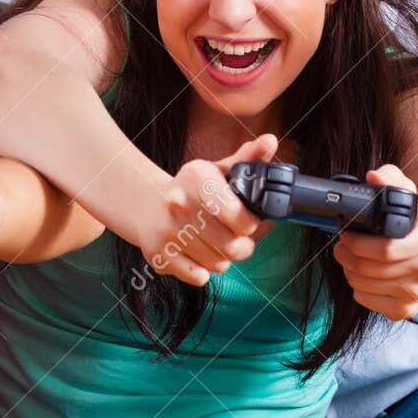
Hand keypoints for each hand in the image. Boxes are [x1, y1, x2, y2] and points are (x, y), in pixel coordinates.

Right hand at [134, 133, 275, 287]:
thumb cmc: (191, 189)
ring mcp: (166, 231)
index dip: (250, 224)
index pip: (239, 217)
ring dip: (223, 259)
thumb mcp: (217, 170)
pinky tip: (197, 253)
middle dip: (242, 246)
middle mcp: (178, 203)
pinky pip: (199, 277)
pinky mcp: (158, 255)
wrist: (146, 205)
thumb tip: (271, 141)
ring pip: (218, 264)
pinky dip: (203, 271)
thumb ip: (248, 159)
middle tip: (238, 239)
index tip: (248, 221)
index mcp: (196, 178)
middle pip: (232, 246)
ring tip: (216, 245)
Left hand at [331, 165, 417, 321]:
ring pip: (364, 285)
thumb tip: (374, 176)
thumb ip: (392, 180)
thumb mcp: (410, 199)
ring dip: (348, 270)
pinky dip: (357, 288)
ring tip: (350, 258)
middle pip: (370, 269)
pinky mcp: (406, 310)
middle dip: (346, 255)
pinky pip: (366, 300)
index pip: (387, 249)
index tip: (347, 233)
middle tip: (341, 245)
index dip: (358, 243)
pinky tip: (363, 276)